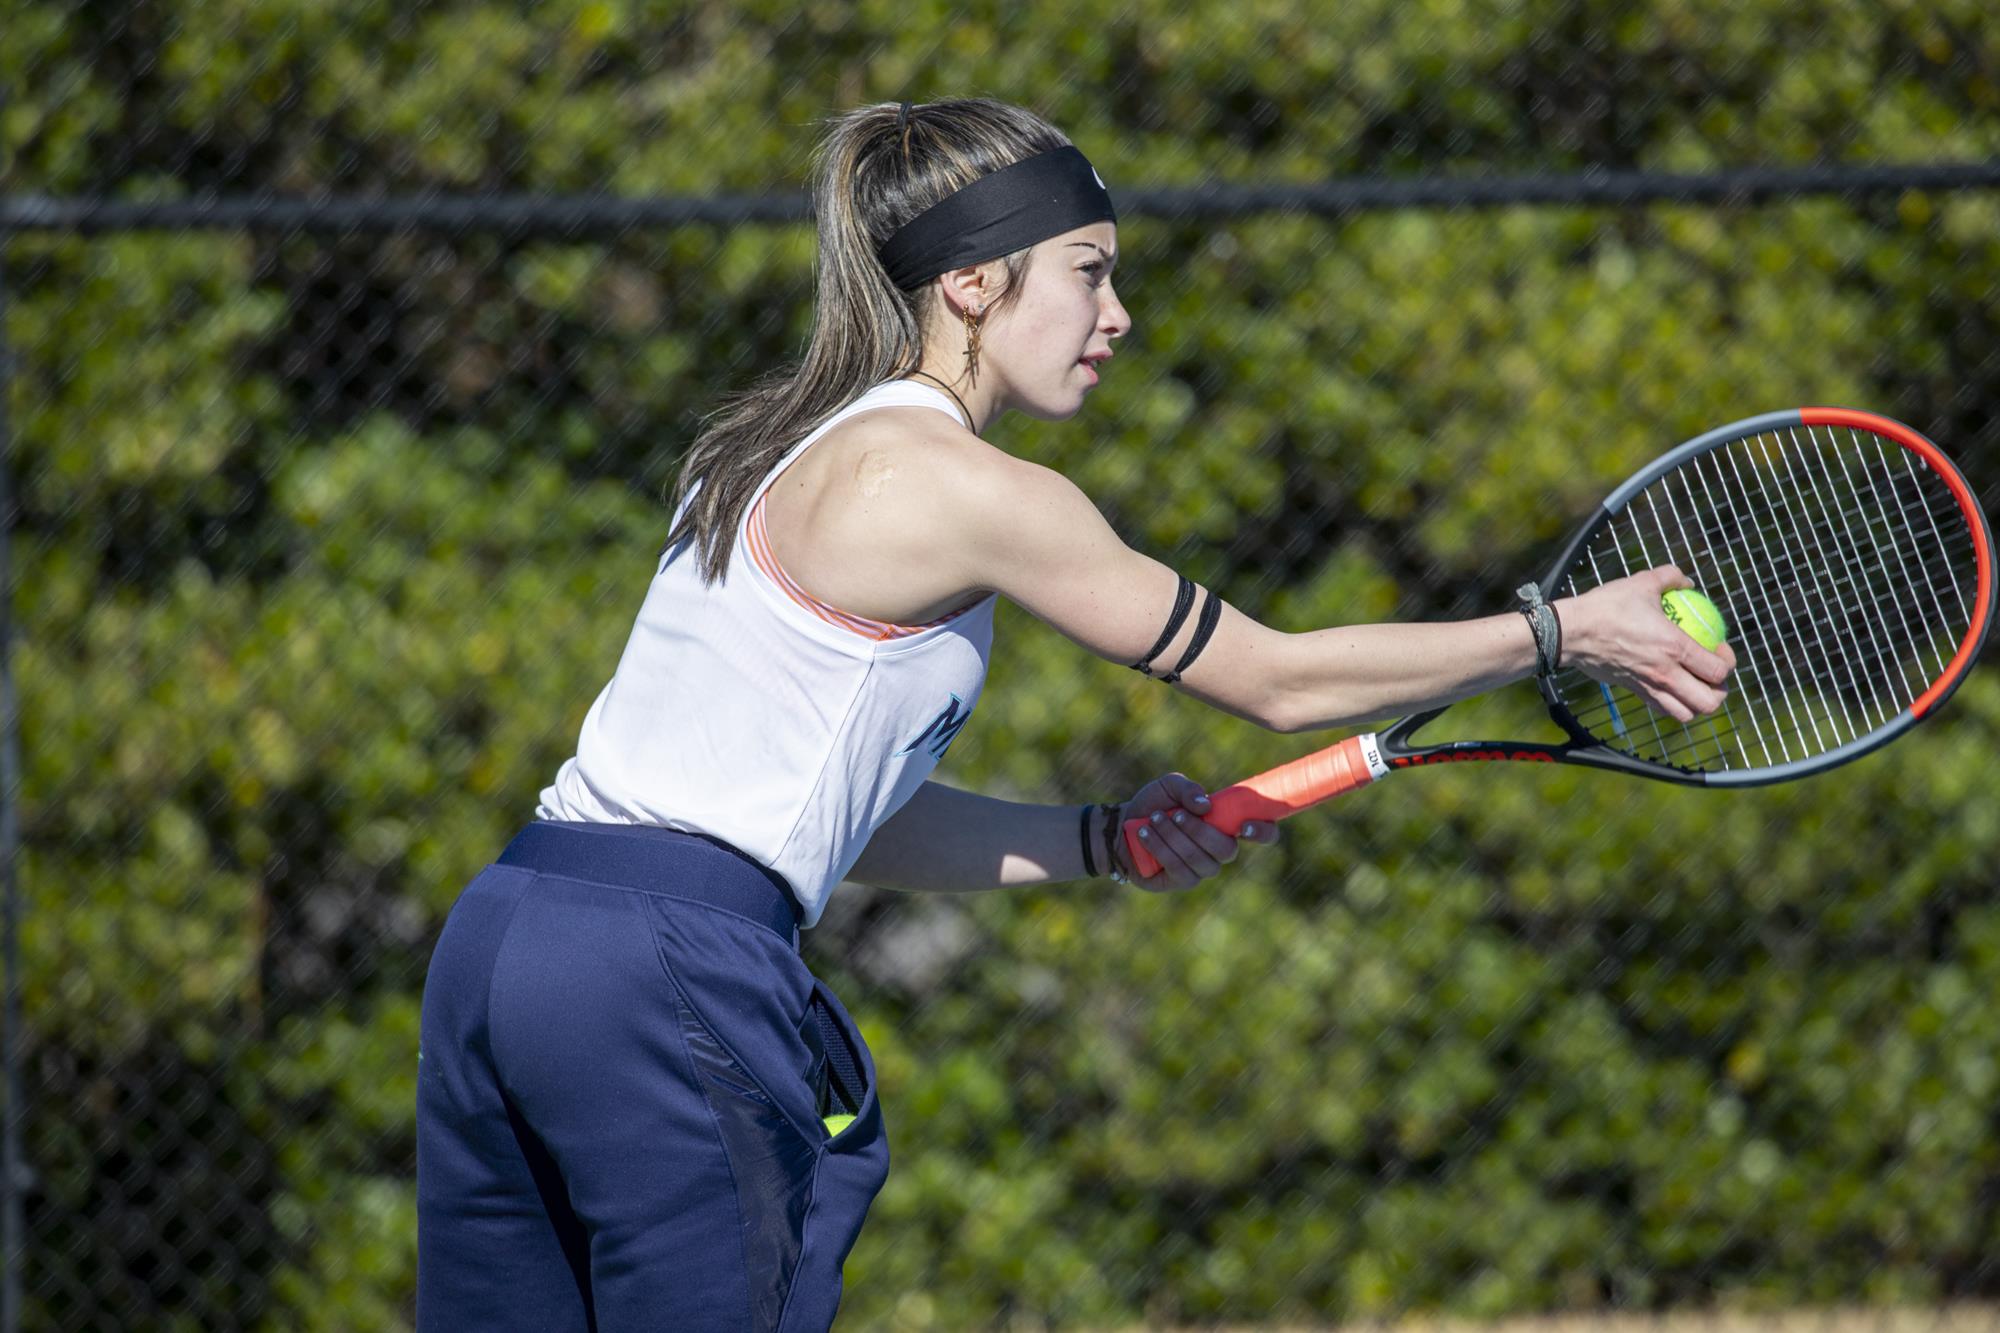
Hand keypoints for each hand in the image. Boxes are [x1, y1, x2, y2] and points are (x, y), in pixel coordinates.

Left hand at [1115, 772, 1281, 891]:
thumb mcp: (1168, 786)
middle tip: (1175, 813)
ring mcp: (1203, 868)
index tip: (1245, 826)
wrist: (1122, 826)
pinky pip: (1179, 868)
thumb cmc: (1153, 804)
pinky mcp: (1183, 881)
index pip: (1263, 832)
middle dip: (1199, 831)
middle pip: (1227, 850)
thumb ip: (1188, 789)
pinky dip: (1160, 847)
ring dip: (1175, 836)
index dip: (1263, 832)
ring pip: (1200, 859)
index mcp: (1227, 823)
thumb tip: (1205, 805)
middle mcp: (1220, 849)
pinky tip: (1144, 833)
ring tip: (1154, 819)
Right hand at [1557, 564, 1737, 721]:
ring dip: (1696, 702)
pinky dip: (1673, 703)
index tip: (1719, 647)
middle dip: (1719, 691)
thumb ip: (1670, 577)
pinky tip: (1670, 685)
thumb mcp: (1642, 583)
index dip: (1727, 662)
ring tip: (1694, 684)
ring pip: (1686, 713)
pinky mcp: (1633, 691)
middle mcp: (1665, 674)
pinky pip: (1662, 708)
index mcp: (1674, 647)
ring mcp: (1648, 686)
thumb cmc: (1607, 606)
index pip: (1717, 670)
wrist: (1572, 632)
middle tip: (1712, 673)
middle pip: (1708, 702)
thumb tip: (1686, 581)